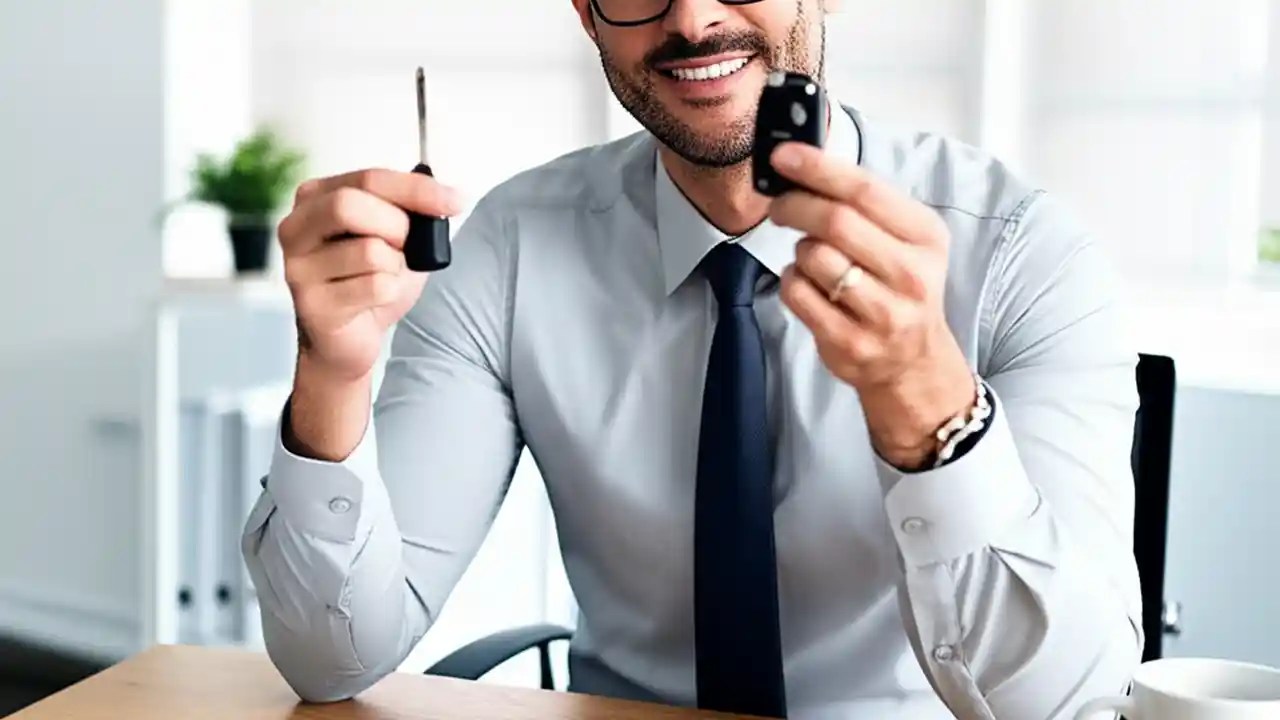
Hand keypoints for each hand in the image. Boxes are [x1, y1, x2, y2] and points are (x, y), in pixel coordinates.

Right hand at [278, 168, 463, 383]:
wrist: (351, 337)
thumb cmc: (370, 281)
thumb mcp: (395, 236)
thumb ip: (410, 211)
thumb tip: (447, 197)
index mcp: (315, 197)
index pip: (369, 179)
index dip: (416, 189)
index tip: (454, 201)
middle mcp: (296, 228)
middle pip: (348, 205)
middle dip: (396, 226)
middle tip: (407, 247)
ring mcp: (298, 267)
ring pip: (368, 251)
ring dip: (394, 267)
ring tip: (383, 278)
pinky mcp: (312, 304)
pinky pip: (374, 287)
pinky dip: (390, 293)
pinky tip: (373, 301)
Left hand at [766, 142, 975, 469]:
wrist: (914, 362)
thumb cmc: (899, 287)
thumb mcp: (904, 239)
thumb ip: (864, 204)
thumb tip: (802, 165)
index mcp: (925, 237)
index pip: (865, 190)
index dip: (818, 168)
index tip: (784, 156)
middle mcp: (910, 275)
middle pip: (836, 221)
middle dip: (796, 205)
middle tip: (780, 205)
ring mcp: (883, 314)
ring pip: (813, 257)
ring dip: (799, 250)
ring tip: (812, 258)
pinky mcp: (850, 342)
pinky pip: (798, 293)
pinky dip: (791, 280)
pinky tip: (808, 285)